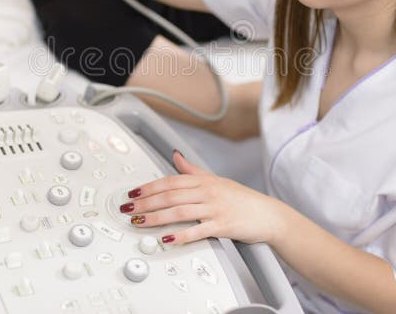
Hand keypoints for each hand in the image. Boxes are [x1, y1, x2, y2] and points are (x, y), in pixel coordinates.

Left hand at [120, 150, 284, 245]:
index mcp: (204, 181)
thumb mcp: (216, 179)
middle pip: (170, 195)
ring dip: (156, 217)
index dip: (149, 186)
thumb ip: (193, 170)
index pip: (170, 181)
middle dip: (145, 202)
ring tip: (139, 222)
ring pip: (179, 211)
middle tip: (127, 208)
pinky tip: (167, 239)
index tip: (133, 192)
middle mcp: (207, 192)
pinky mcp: (222, 226)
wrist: (268, 214)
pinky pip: (198, 230)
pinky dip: (181, 235)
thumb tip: (175, 156)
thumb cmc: (242, 199)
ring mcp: (214, 209)